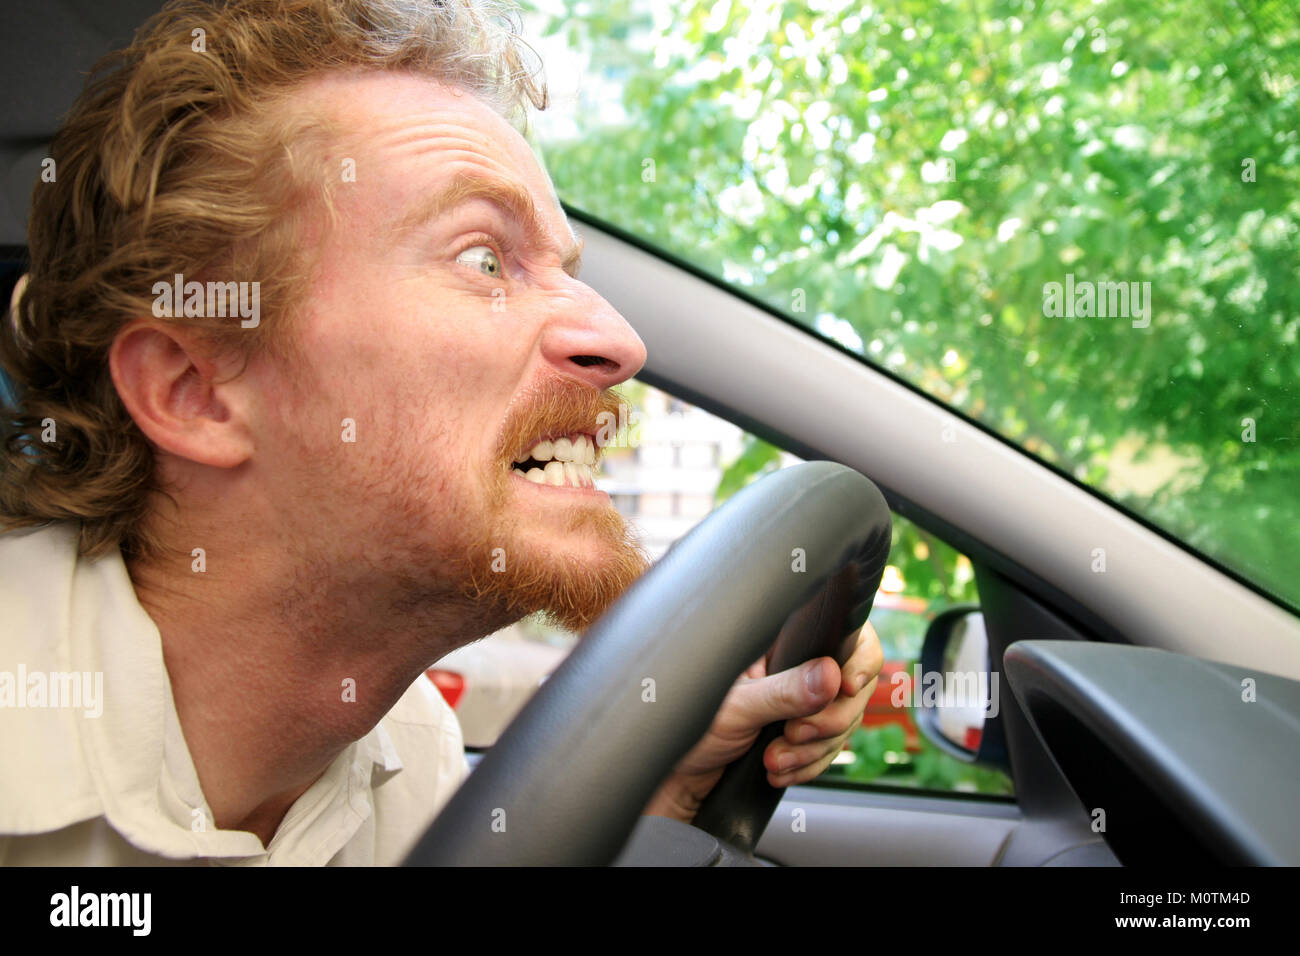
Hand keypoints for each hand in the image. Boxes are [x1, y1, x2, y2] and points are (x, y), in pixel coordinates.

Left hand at [643, 622, 883, 822]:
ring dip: (814, 750)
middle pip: (853, 686)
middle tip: (794, 733)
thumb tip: (829, 675)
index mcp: (779, 642)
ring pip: (845, 722)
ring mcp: (802, 701)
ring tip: (774, 759)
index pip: (843, 634)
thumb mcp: (735, 707)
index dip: (858, 660)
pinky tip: (780, 770)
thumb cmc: (686, 729)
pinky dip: (809, 765)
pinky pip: (830, 748)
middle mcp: (795, 666)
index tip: (846, 687)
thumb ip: (782, 692)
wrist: (677, 778)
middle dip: (829, 720)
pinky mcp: (802, 731)